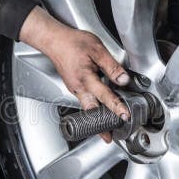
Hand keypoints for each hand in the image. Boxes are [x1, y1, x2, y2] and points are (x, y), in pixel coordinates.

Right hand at [19, 7, 129, 141]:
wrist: (53, 40)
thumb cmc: (72, 42)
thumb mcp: (97, 49)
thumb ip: (111, 66)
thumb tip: (123, 79)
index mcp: (85, 78)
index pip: (105, 96)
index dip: (116, 107)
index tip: (125, 116)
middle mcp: (78, 87)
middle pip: (91, 111)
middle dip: (99, 126)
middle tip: (108, 137)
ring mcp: (74, 89)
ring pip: (87, 107)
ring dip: (95, 119)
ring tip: (105, 129)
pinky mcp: (74, 87)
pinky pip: (84, 101)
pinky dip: (92, 108)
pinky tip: (99, 109)